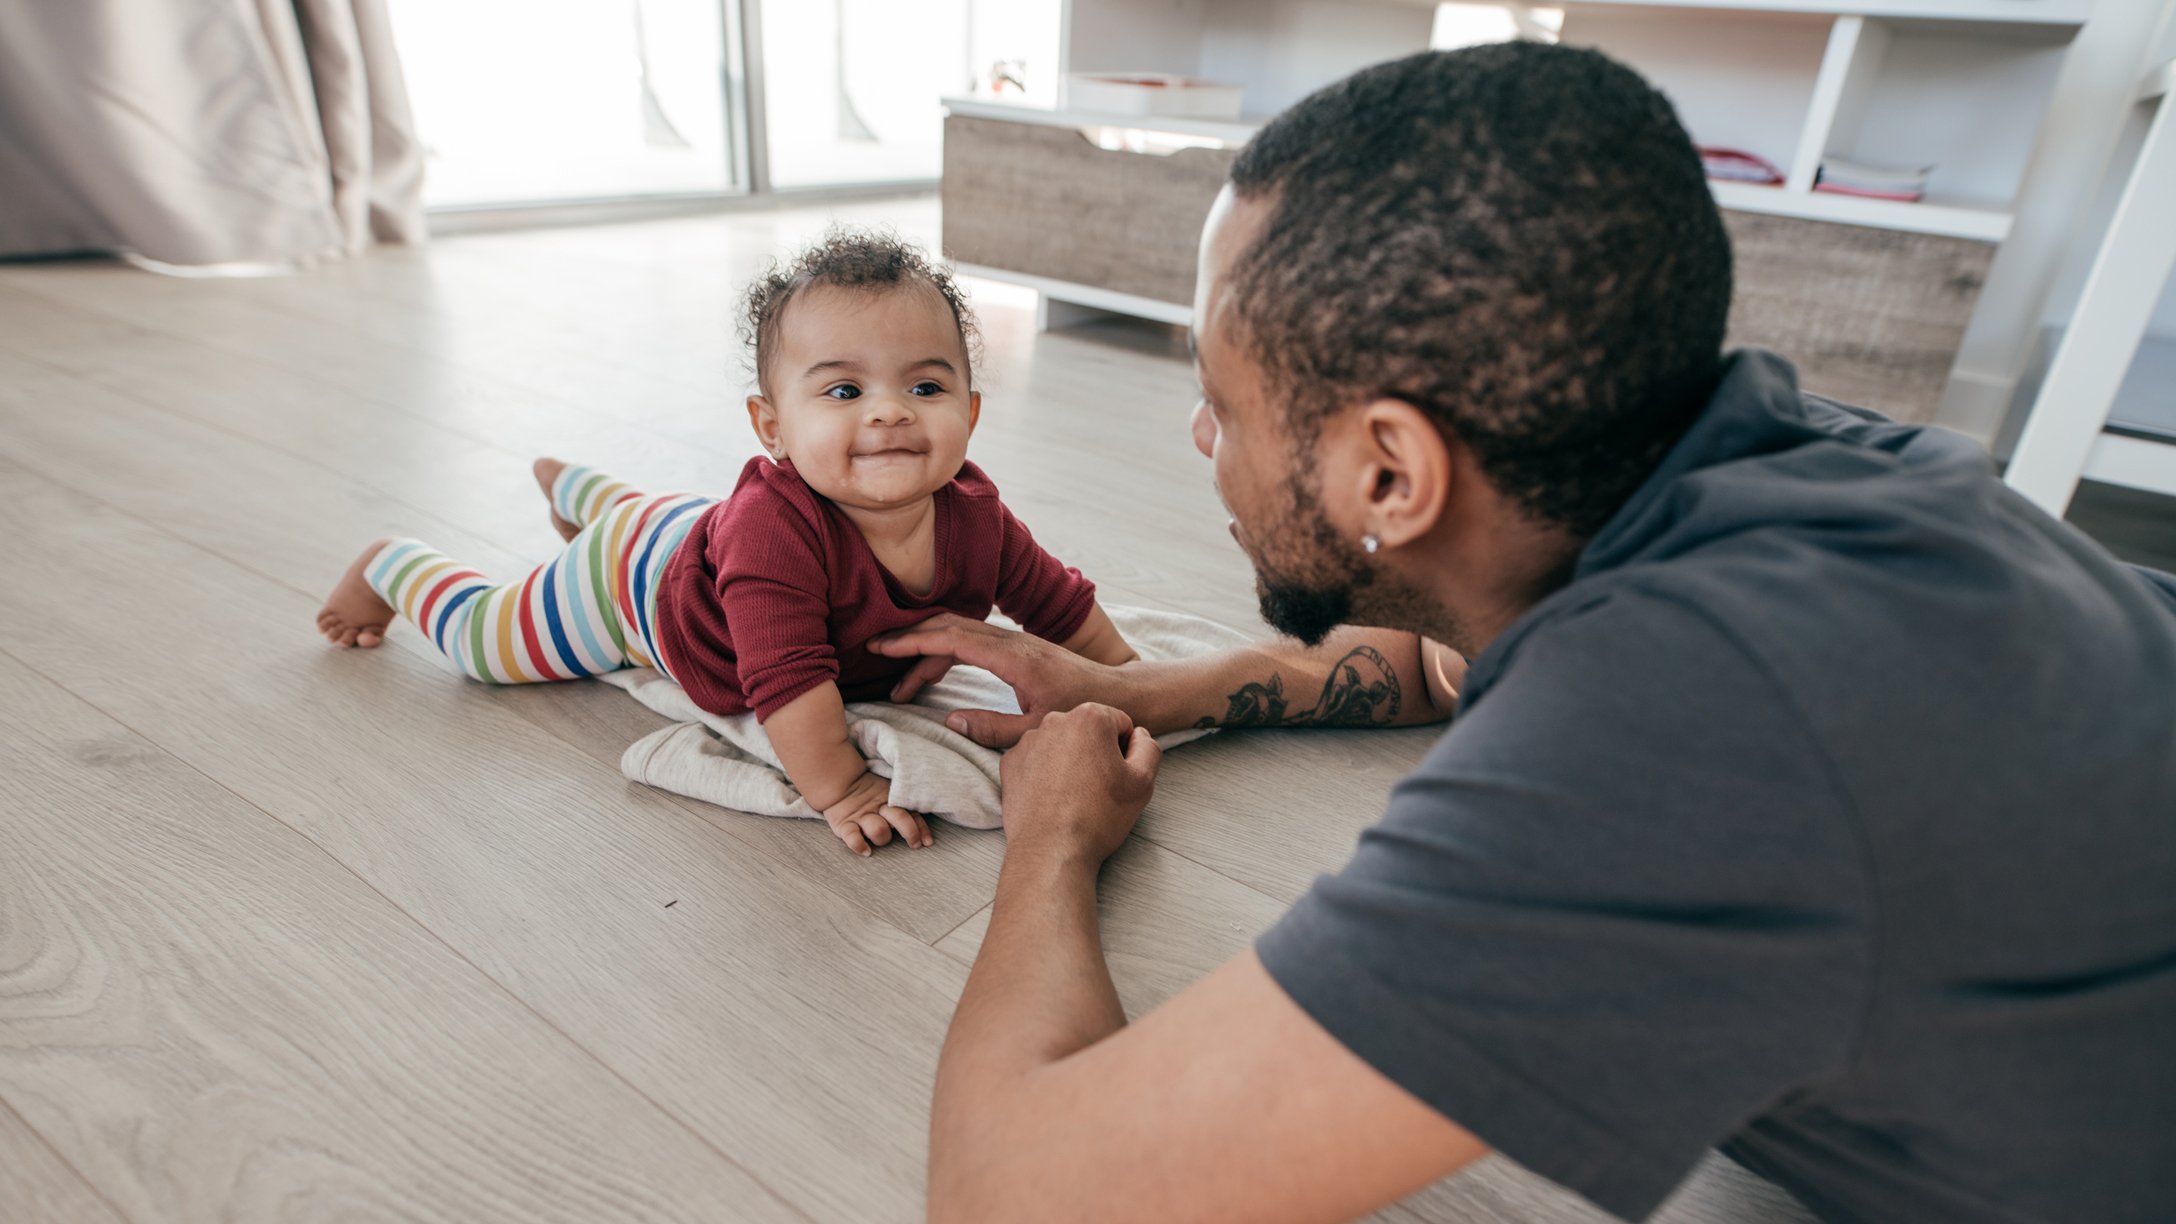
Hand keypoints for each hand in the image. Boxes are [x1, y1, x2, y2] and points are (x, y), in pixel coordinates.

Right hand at [820, 770, 933, 856]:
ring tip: (881, 840)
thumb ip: (901, 804)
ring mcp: (861, 816)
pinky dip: (859, 845)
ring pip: (878, 829)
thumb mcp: (886, 793)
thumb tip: (921, 827)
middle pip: (899, 818)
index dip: (920, 828)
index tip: (927, 842)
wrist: (837, 782)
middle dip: (910, 832)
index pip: (910, 813)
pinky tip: (866, 851)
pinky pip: (852, 837)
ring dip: (883, 838)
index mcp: (890, 800)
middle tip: (914, 844)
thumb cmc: (867, 792)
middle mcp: (877, 808)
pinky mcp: (843, 824)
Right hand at [869, 614, 1115, 746]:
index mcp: (1013, 657)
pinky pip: (973, 642)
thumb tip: (950, 720)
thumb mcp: (1036, 729)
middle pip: (949, 627)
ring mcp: (1015, 642)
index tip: (882, 647)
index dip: (913, 641)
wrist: (1121, 695)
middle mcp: (1012, 641)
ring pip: (959, 633)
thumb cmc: (1082, 711)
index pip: (951, 638)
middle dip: (910, 638)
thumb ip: (993, 728)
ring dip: (927, 650)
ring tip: (901, 683)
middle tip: (876, 652)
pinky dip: (947, 653)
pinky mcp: (1018, 649)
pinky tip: (934, 674)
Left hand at [999, 704, 1160, 865]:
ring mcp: (1028, 741)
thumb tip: (1138, 735)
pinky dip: (1045, 773)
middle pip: (1087, 729)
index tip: (1118, 773)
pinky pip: (1036, 759)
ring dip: (1069, 761)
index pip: (1119, 723)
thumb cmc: (1097, 817)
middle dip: (1095, 751)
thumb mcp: (1143, 782)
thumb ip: (1149, 747)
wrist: (1051, 849)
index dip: (1125, 750)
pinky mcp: (1011, 762)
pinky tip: (1053, 797)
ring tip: (1074, 795)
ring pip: (1060, 743)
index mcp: (1090, 717)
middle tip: (1098, 786)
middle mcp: (1054, 721)